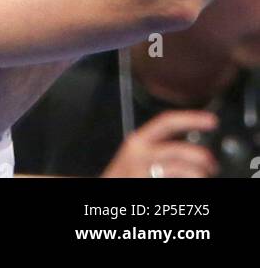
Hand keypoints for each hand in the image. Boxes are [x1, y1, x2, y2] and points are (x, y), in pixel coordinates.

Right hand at [101, 110, 219, 178]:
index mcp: (137, 141)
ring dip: (199, 175)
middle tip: (211, 164)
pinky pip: (178, 186)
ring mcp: (144, 174)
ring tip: (202, 177)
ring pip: (184, 171)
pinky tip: (188, 186)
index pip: (166, 121)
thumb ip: (157, 147)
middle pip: (180, 150)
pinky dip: (188, 185)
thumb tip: (192, 148)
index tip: (212, 120)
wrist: (103, 194)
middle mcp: (139, 156)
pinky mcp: (149, 189)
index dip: (191, 118)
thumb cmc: (124, 177)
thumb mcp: (135, 155)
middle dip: (202, 157)